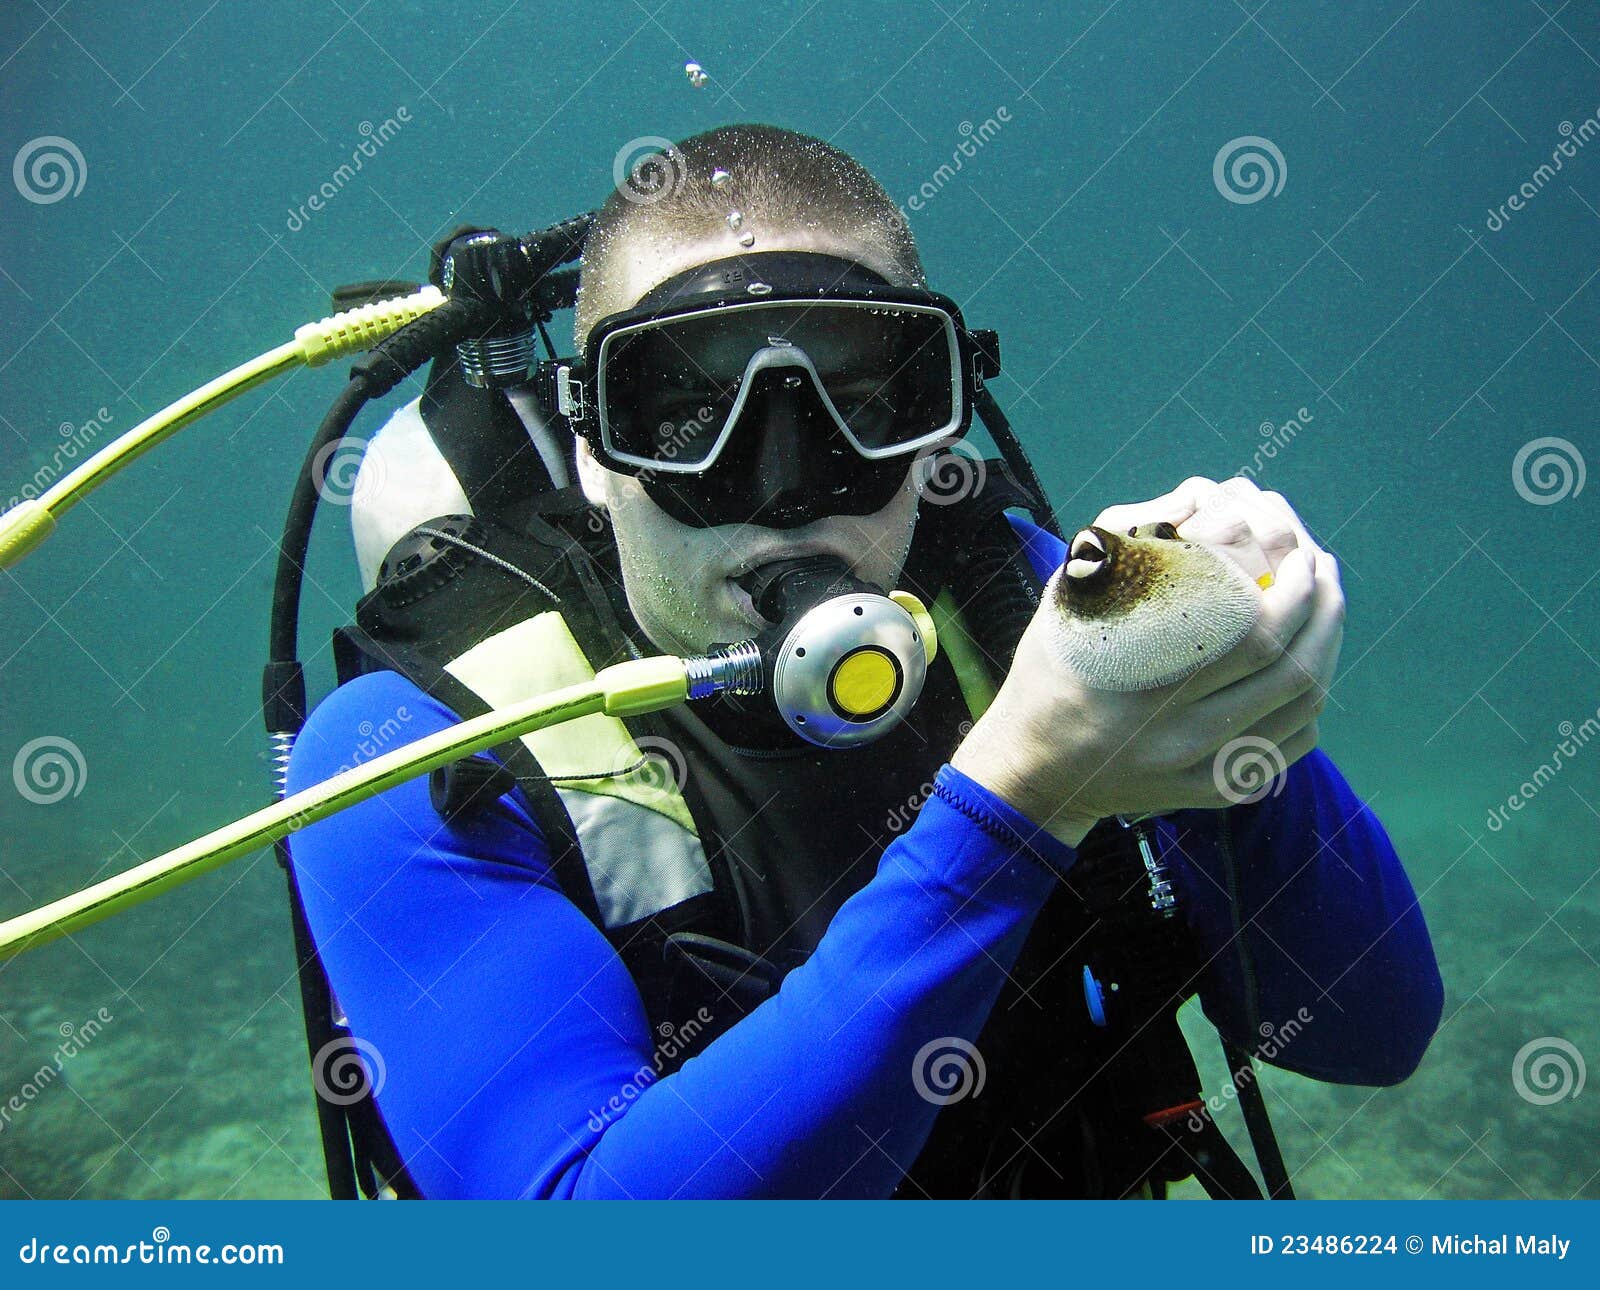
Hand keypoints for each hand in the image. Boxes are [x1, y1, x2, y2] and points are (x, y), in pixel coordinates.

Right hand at [951, 476, 1343, 846]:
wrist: (1035, 772)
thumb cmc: (1052, 672)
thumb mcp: (1068, 606)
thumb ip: (1124, 549)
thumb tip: (1200, 494)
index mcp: (1143, 684)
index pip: (1252, 635)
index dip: (1292, 591)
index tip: (1299, 553)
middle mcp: (1179, 735)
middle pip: (1292, 671)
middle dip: (1323, 609)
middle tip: (1321, 568)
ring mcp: (1203, 770)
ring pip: (1303, 708)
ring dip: (1328, 648)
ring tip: (1326, 604)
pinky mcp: (1217, 792)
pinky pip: (1291, 745)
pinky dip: (1311, 701)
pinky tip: (1306, 664)